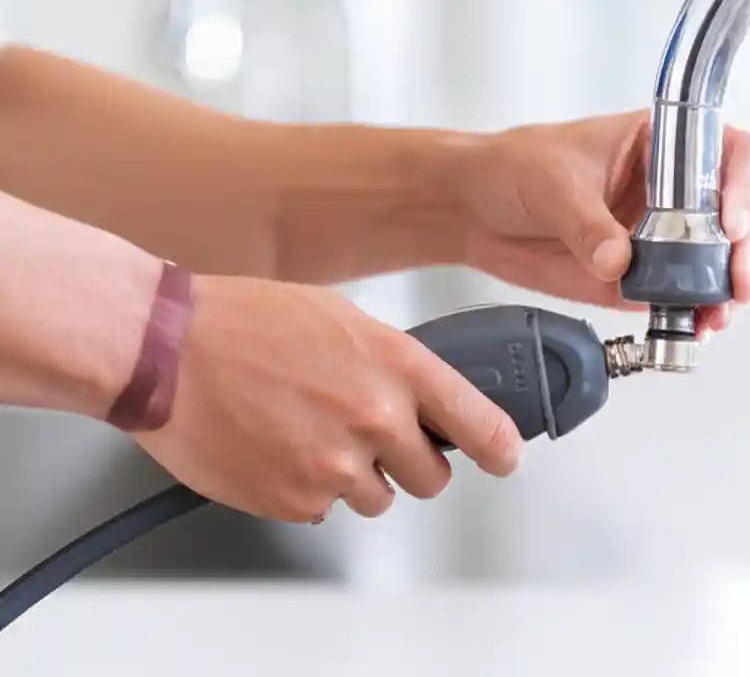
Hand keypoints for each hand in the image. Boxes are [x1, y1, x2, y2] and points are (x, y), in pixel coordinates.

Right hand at [130, 275, 523, 522]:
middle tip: (371, 437)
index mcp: (396, 366)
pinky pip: (322, 509)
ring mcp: (335, 466)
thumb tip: (424, 399)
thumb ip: (393, 364)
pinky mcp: (294, 500)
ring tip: (308, 433)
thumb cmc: (244, 323)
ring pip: (377, 498)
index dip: (500, 447)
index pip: (479, 422)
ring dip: (354, 476)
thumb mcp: (341, 319)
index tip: (506, 457)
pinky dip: (306, 488)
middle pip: (433, 478)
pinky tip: (278, 447)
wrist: (165, 352)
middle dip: (410, 462)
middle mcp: (375, 419)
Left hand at [462, 110, 749, 335]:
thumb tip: (618, 260)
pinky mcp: (649, 280)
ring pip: (731, 262)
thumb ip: (586, 222)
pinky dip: (702, 315)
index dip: (746, 184)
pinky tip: (697, 325)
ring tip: (718, 311)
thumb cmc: (514, 168)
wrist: (476, 212)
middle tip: (738, 279)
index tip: (729, 221)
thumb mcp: (550, 181)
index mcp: (666, 143)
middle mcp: (680, 191)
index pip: (735, 153)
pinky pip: (692, 299)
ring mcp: (670, 238)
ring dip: (734, 288)